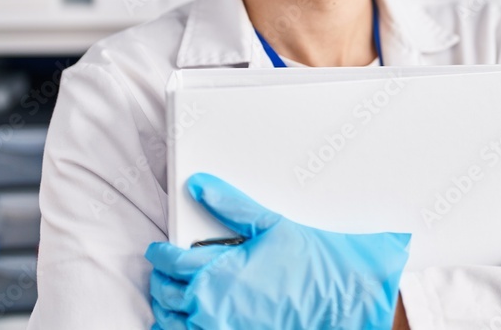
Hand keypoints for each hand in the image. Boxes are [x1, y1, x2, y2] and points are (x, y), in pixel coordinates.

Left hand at [145, 173, 410, 329]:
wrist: (341, 296)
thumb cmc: (310, 262)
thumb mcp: (270, 224)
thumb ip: (229, 204)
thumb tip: (200, 186)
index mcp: (218, 271)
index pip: (172, 260)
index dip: (161, 253)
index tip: (159, 250)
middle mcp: (213, 304)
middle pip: (166, 292)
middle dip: (160, 279)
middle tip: (162, 271)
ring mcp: (220, 328)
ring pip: (172, 322)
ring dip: (165, 308)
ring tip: (169, 298)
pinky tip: (186, 323)